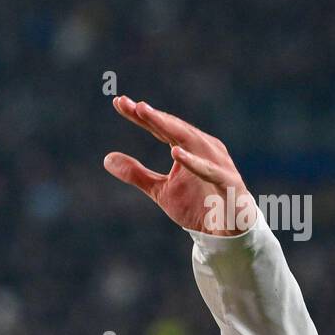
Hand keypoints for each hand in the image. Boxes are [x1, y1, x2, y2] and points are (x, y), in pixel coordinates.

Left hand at [103, 96, 255, 235]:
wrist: (228, 232)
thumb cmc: (197, 205)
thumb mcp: (160, 190)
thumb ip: (136, 174)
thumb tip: (106, 158)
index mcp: (189, 147)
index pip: (161, 128)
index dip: (141, 116)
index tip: (119, 102)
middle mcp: (205, 148)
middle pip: (175, 128)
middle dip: (153, 116)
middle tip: (132, 104)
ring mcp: (217, 163)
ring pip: (192, 141)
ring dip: (170, 127)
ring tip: (147, 115)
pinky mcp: (227, 182)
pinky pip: (209, 170)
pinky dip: (193, 161)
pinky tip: (175, 152)